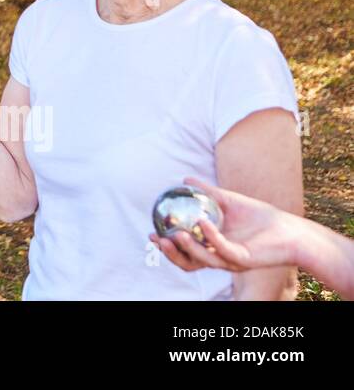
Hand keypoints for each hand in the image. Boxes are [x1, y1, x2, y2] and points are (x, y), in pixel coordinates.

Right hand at [148, 176, 299, 272]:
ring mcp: (231, 262)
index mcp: (214, 248)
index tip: (152, 232)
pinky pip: (223, 249)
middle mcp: (220, 259)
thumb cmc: (261, 218)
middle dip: (170, 254)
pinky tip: (203, 221)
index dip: (166, 246)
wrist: (290, 229)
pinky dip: (211, 236)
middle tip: (158, 238)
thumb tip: (184, 178)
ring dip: (187, 249)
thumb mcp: (229, 200)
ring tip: (176, 234)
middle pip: (189, 263)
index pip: (185, 251)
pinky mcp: (244, 260)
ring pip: (203, 261)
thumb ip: (207, 192)